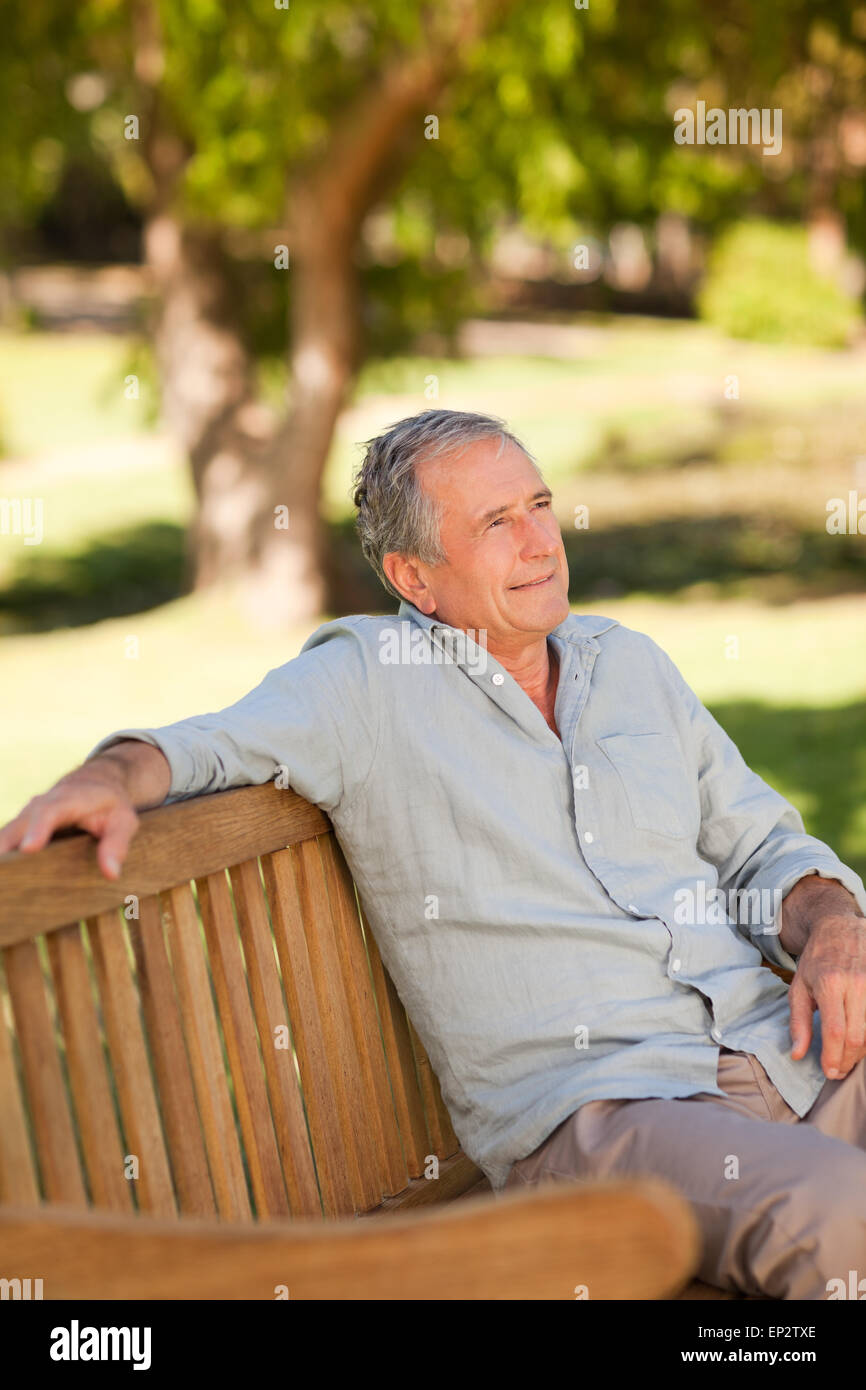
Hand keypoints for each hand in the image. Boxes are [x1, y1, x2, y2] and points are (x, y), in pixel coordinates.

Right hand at [0, 759, 140, 880]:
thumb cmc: (110, 806)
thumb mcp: (123, 821)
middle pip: (19, 825)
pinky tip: (7, 877)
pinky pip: (6, 842)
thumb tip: (111, 873)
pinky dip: (4, 858)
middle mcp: (41, 804)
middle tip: (5, 873)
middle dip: (7, 846)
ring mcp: (27, 815)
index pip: (50, 812)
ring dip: (3, 855)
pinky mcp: (20, 827)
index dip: (38, 829)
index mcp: (68, 799)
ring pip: (7, 834)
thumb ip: (117, 844)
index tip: (28, 848)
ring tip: (4, 880)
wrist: (93, 784)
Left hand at [789, 913, 865, 1080]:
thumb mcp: (798, 987)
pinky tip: (859, 1040)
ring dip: (861, 1051)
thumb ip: (798, 1022)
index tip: (829, 1072)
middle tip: (838, 1070)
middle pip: (857, 1036)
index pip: (834, 1031)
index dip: (833, 1057)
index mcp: (829, 984)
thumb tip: (797, 1054)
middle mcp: (855, 984)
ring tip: (848, 1057)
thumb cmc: (816, 960)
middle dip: (848, 1060)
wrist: (839, 927)